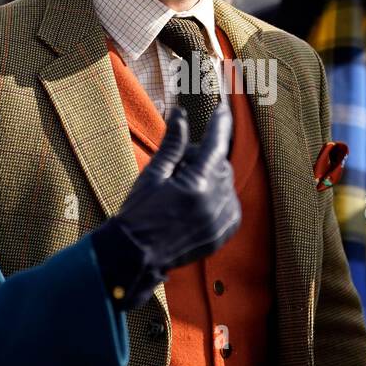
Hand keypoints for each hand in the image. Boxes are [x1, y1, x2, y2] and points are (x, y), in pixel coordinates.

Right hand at [113, 103, 241, 284]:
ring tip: (182, 187)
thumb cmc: (138, 214)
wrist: (134, 257)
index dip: (220, 124)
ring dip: (211, 178)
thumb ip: (171, 144)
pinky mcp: (221, 236)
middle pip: (220, 165)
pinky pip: (231, 207)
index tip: (223, 109)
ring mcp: (219, 223)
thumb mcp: (152, 175)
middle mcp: (213, 205)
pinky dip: (219, 198)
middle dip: (204, 157)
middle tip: (179, 163)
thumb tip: (179, 114)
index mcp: (196, 186)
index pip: (215, 145)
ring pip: (227, 185)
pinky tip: (197, 200)